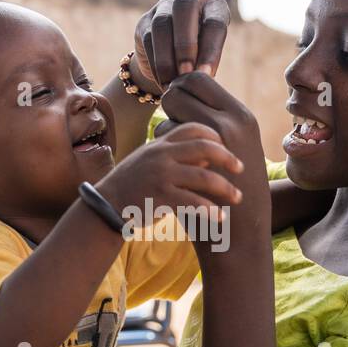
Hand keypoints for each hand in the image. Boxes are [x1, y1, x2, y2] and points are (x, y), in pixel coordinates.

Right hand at [96, 122, 243, 220]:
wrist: (106, 205)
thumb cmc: (132, 185)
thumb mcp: (150, 161)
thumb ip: (176, 155)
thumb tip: (209, 158)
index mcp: (160, 143)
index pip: (193, 128)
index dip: (214, 135)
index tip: (228, 147)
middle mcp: (161, 155)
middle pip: (204, 147)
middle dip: (227, 157)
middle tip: (241, 168)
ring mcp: (161, 175)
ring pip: (203, 176)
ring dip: (225, 188)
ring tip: (237, 197)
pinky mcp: (160, 197)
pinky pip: (192, 202)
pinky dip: (209, 211)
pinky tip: (219, 218)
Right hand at [134, 0, 230, 90]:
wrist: (174, 57)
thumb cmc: (201, 57)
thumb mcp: (210, 56)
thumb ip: (207, 61)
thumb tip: (202, 77)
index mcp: (214, 5)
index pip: (215, 22)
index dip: (211, 49)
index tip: (207, 75)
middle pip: (184, 6)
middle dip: (185, 43)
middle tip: (186, 73)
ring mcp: (164, 6)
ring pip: (161, 24)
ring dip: (167, 57)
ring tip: (172, 83)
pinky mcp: (145, 21)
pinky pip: (148, 39)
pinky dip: (155, 63)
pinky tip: (162, 81)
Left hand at [160, 72, 269, 239]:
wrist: (239, 229)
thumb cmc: (237, 188)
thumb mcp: (239, 146)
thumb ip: (219, 122)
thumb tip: (186, 94)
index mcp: (242, 115)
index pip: (200, 78)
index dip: (183, 86)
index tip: (178, 103)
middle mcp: (231, 120)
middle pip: (179, 88)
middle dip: (170, 102)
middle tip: (171, 119)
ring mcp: (212, 136)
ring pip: (169, 109)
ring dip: (166, 122)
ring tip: (177, 145)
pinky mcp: (193, 154)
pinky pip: (163, 132)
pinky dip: (161, 144)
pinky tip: (172, 162)